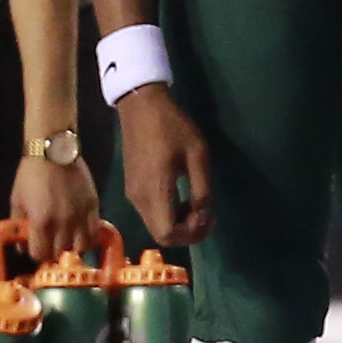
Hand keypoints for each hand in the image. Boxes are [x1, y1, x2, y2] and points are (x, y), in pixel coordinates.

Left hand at [10, 151, 99, 262]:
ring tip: (68, 241)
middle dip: (54, 251)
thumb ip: (19, 224)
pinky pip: (95, 232)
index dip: (37, 253)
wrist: (55, 154)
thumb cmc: (30, 176)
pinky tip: (82, 234)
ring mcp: (81, 215)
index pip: (40, 253)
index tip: (37, 247)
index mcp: (42, 222)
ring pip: (81, 247)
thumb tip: (22, 244)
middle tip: (51, 244)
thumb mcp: (17, 201)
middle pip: (61, 252)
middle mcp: (63, 223)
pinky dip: (89, 238)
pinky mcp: (94, 207)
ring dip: (73, 247)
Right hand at [113, 85, 213, 246]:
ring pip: (155, 225)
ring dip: (179, 224)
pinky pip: (151, 213)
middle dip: (188, 232)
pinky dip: (169, 214)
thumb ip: (201, 188)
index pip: (167, 234)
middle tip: (208, 214)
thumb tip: (203, 214)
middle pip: (161, 235)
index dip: (191, 234)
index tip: (209, 216)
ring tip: (199, 206)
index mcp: (154, 191)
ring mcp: (132, 194)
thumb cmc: (173, 128)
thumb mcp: (198, 155)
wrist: (141, 108)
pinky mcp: (132, 188)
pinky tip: (183, 198)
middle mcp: (138, 199)